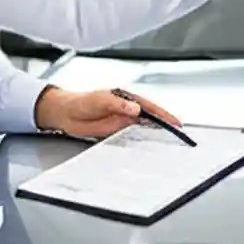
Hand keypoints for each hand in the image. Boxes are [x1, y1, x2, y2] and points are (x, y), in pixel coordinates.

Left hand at [34, 87, 180, 138]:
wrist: (65, 114)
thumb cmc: (81, 102)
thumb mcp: (100, 101)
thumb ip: (118, 105)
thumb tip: (136, 109)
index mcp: (126, 98)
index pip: (150, 107)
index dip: (163, 114)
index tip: (174, 122)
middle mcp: (127, 109)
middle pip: (150, 117)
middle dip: (164, 123)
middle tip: (178, 132)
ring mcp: (123, 120)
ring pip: (144, 127)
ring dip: (155, 133)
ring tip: (169, 141)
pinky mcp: (116, 131)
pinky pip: (132, 137)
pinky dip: (142, 140)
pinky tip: (149, 145)